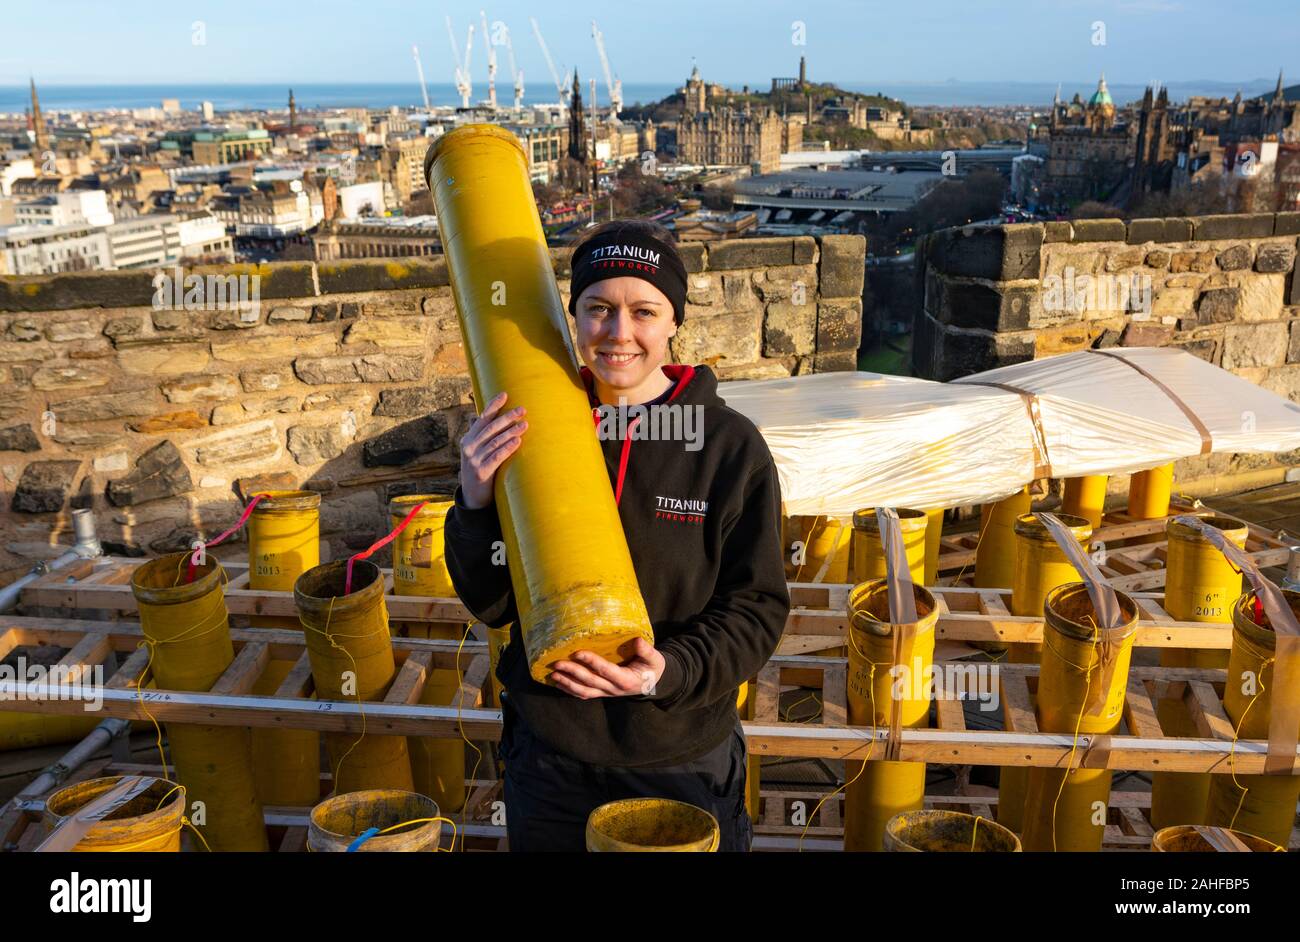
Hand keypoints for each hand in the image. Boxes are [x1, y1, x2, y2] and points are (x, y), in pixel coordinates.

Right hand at [459, 391, 527, 509]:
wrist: (472, 497)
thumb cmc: (478, 470)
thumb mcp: (474, 452)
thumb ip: (477, 435)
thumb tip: (475, 416)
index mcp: (468, 439)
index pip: (482, 418)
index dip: (493, 406)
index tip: (505, 394)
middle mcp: (469, 447)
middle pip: (490, 428)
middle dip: (507, 417)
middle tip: (522, 409)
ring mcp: (474, 460)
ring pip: (495, 441)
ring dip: (511, 431)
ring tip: (525, 424)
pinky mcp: (481, 472)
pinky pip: (496, 457)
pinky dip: (507, 448)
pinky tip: (518, 441)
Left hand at [548, 638, 665, 699]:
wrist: (653, 683)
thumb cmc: (652, 668)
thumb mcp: (655, 659)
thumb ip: (647, 651)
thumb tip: (637, 641)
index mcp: (626, 680)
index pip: (606, 671)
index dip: (591, 662)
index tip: (578, 652)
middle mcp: (614, 689)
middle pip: (590, 682)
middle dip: (572, 672)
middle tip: (558, 663)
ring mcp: (606, 693)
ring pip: (584, 691)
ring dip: (567, 684)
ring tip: (553, 675)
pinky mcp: (602, 693)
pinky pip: (584, 694)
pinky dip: (570, 689)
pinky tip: (558, 683)